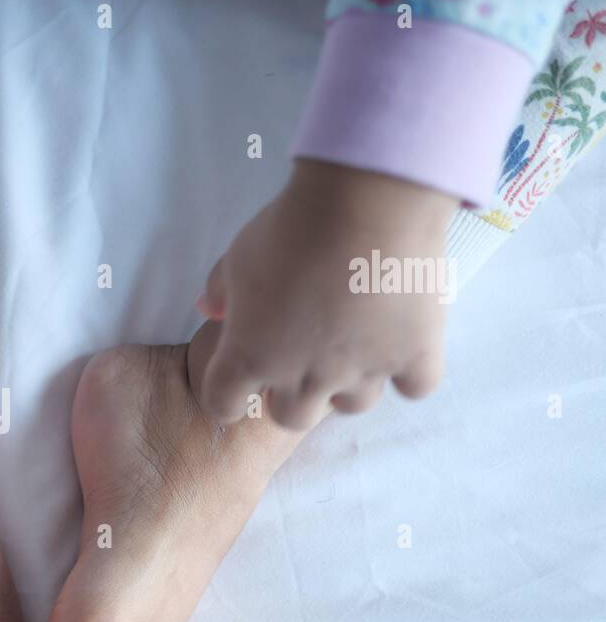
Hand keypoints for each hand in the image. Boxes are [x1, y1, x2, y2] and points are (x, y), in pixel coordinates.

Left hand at [197, 160, 458, 429]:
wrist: (366, 204)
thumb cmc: (290, 228)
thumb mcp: (238, 255)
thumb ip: (219, 290)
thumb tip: (206, 309)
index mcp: (249, 356)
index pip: (224, 405)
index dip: (230, 393)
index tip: (243, 376)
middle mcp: (303, 378)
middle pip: (292, 417)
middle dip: (294, 394)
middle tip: (304, 357)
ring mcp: (361, 372)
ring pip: (353, 405)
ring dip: (350, 382)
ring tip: (355, 344)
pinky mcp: (414, 356)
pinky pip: (415, 388)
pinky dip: (411, 371)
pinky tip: (404, 343)